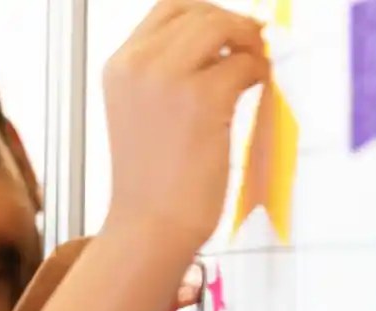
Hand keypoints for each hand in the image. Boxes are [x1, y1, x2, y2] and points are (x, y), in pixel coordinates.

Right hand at [102, 0, 269, 248]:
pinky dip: (257, 73)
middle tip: (250, 49)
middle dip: (232, 26)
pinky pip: (245, 64)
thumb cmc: (152, 176)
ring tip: (250, 71)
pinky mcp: (202, 98)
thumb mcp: (140, 109)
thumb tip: (221, 35)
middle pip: (199, 11)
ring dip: (247, 44)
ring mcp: (167, 79)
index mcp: (118, 66)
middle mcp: (137, 65)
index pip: (168, 8)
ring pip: (222, 27)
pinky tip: (252, 92)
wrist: (150, 223)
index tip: (227, 33)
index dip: (206, 12)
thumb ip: (165, 70)